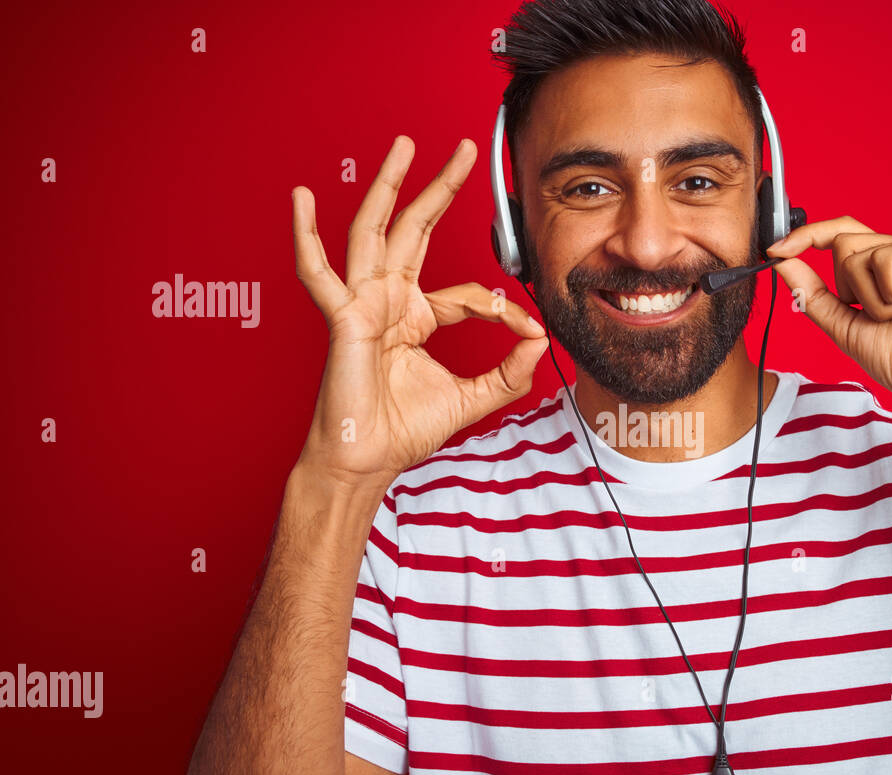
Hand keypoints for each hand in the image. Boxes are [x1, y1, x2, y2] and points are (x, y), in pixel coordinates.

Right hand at [291, 136, 548, 488]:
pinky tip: (303, 199)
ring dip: (387, 186)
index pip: (468, 293)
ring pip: (374, 232)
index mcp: (416, 316)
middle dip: (439, 187)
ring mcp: (362, 304)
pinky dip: (306, 235)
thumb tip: (539, 344)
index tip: (529, 329)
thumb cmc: (404, 431)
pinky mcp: (342, 319)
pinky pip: (319, 273)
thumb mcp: (471, 399)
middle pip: (416, 230)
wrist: (367, 460)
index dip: (502, 309)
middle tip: (464, 148)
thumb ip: (507, 374)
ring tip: (403, 146)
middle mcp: (388, 301)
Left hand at [766, 217, 891, 434]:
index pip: (841, 235)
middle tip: (890, 317)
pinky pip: (887, 261)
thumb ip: (815, 294)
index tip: (774, 250)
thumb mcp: (847, 327)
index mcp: (889, 266)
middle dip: (851, 291)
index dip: (807, 236)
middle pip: (843, 245)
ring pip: (859, 255)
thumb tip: (782, 262)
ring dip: (874, 301)